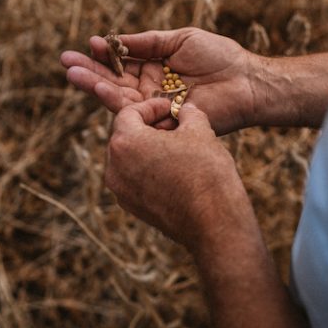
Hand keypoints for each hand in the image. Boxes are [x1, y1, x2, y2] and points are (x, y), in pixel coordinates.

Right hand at [60, 27, 258, 133]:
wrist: (246, 81)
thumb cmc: (220, 57)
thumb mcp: (180, 40)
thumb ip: (148, 42)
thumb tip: (114, 40)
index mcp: (156, 68)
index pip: (123, 63)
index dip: (105, 55)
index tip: (87, 45)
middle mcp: (152, 88)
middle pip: (115, 81)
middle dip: (90, 71)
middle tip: (64, 62)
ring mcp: (156, 105)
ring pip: (120, 97)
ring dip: (95, 85)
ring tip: (73, 74)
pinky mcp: (163, 120)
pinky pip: (136, 111)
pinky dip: (116, 100)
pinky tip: (98, 88)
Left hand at [106, 97, 250, 247]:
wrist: (214, 221)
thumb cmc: (206, 171)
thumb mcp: (200, 131)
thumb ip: (188, 114)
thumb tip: (186, 110)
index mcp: (125, 143)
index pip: (129, 113)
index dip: (152, 106)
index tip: (171, 109)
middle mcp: (114, 168)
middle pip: (125, 136)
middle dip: (148, 127)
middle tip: (174, 125)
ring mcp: (121, 192)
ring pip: (128, 159)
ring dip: (148, 149)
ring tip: (177, 147)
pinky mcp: (133, 208)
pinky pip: (134, 180)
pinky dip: (149, 170)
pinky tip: (175, 170)